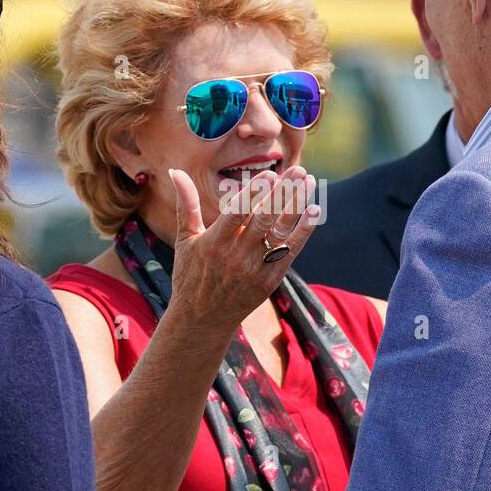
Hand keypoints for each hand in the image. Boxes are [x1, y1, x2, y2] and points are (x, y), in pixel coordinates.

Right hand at [165, 166, 318, 334]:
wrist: (202, 321)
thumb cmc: (190, 275)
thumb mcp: (185, 240)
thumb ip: (186, 204)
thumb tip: (176, 171)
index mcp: (213, 244)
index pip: (237, 213)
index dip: (253, 194)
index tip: (269, 174)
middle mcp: (236, 257)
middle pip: (264, 219)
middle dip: (282, 192)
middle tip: (297, 169)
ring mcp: (255, 270)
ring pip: (280, 232)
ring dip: (297, 205)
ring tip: (308, 182)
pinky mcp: (270, 280)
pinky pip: (290, 252)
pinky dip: (303, 231)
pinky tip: (314, 210)